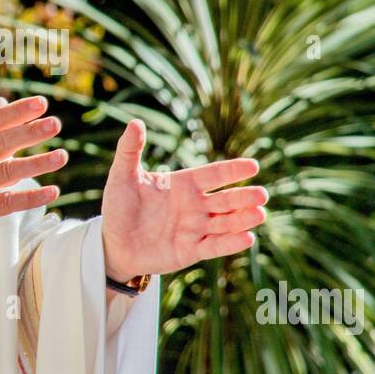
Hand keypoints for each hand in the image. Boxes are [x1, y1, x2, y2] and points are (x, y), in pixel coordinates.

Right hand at [0, 95, 66, 266]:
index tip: (40, 103)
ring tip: (61, 156)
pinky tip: (52, 192)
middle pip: (0, 143)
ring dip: (36, 164)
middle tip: (55, 123)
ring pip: (6, 172)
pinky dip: (30, 198)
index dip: (16, 112)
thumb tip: (2, 102)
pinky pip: (7, 203)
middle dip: (29, 132)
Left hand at [100, 119, 267, 281]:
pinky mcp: (191, 251)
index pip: (213, 174)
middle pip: (225, 199)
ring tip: (260, 214)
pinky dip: (230, 243)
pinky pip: (214, 246)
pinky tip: (247, 238)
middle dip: (244, 197)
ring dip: (243, 219)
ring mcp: (195, 229)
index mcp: (183, 184)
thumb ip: (130, 150)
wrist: (112, 243)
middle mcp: (194, 205)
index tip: (253, 165)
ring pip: (225, 223)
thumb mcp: (122, 176)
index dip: (232, 169)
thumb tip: (135, 122)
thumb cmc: (119, 207)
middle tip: (262, 194)